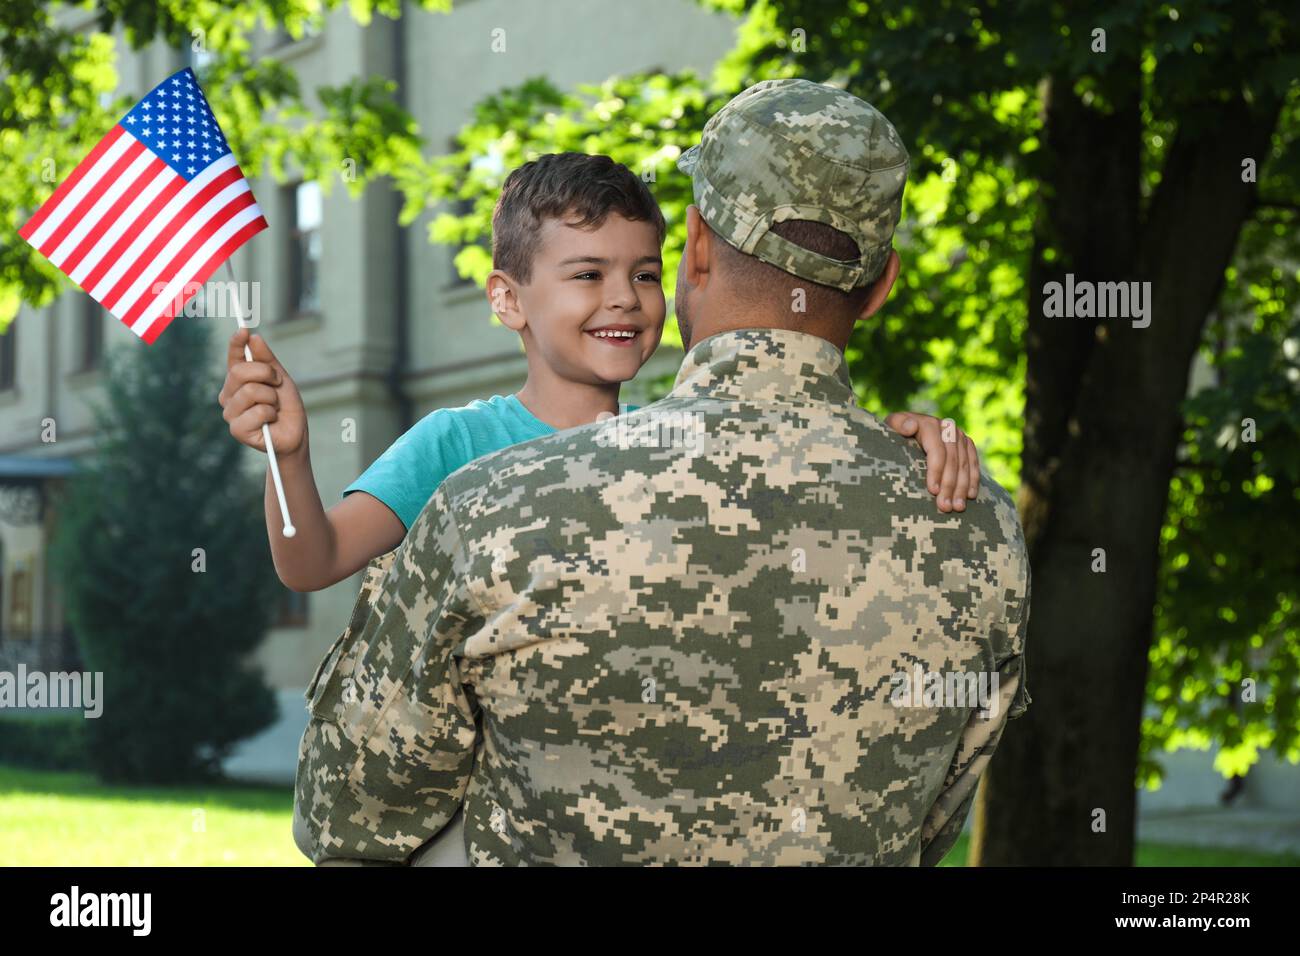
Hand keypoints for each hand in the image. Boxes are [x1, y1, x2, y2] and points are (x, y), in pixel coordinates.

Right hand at [218, 327, 307, 456]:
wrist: (295, 434)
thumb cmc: (286, 407)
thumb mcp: (281, 378)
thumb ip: (267, 359)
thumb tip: (254, 337)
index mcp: (237, 381)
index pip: (233, 358)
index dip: (236, 343)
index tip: (244, 330)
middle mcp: (229, 395)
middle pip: (240, 372)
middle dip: (267, 375)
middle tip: (277, 385)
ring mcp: (230, 412)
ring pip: (250, 391)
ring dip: (271, 398)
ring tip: (274, 407)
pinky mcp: (237, 429)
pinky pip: (257, 411)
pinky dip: (271, 414)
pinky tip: (270, 421)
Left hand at [883, 412, 980, 512]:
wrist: (906, 427)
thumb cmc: (895, 433)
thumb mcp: (891, 426)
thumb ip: (898, 424)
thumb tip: (910, 427)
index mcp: (928, 424)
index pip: (937, 450)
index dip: (936, 471)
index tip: (933, 491)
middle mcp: (947, 427)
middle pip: (952, 460)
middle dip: (949, 485)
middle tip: (945, 507)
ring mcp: (959, 435)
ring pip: (964, 464)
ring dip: (962, 487)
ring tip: (958, 507)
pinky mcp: (966, 444)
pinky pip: (973, 463)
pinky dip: (973, 480)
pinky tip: (970, 496)